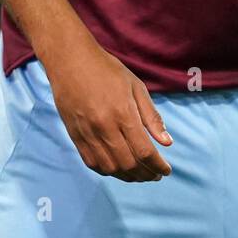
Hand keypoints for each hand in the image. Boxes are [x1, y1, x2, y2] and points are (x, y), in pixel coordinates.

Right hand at [45, 34, 173, 181]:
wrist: (70, 60)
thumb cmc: (107, 70)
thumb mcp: (136, 87)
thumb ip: (151, 116)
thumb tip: (167, 142)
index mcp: (123, 113)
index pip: (144, 151)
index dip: (158, 166)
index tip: (166, 170)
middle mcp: (104, 127)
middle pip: (129, 164)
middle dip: (146, 174)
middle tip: (155, 174)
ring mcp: (87, 133)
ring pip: (111, 168)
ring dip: (128, 177)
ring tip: (140, 174)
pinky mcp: (75, 136)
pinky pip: (92, 163)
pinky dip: (108, 171)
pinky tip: (119, 169)